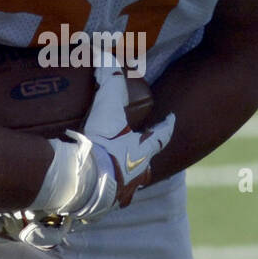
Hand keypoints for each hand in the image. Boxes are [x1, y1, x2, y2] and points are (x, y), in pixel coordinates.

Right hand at [70, 61, 174, 220]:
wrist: (84, 180)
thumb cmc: (102, 143)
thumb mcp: (107, 105)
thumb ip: (108, 77)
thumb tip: (103, 52)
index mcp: (142, 151)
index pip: (162, 135)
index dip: (167, 125)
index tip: (172, 119)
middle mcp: (136, 175)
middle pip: (146, 167)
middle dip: (142, 161)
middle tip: (133, 155)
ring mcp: (119, 193)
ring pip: (125, 186)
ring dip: (120, 180)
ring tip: (107, 175)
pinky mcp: (99, 206)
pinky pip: (101, 199)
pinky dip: (96, 193)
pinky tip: (86, 190)